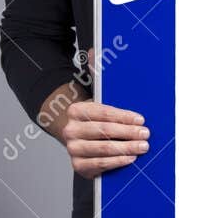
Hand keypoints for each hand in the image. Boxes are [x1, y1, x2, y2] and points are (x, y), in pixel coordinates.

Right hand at [57, 48, 149, 176]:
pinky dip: (116, 162)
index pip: (103, 113)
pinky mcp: (79, 166)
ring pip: (104, 149)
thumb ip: (96, 74)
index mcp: (75, 110)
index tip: (141, 119)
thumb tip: (93, 50)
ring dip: (126, 148)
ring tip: (142, 147)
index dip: (124, 117)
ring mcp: (74, 149)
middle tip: (146, 134)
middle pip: (104, 131)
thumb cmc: (94, 117)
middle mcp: (71, 130)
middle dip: (128, 133)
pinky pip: (100, 165)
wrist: (78, 137)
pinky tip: (129, 158)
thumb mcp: (95, 93)